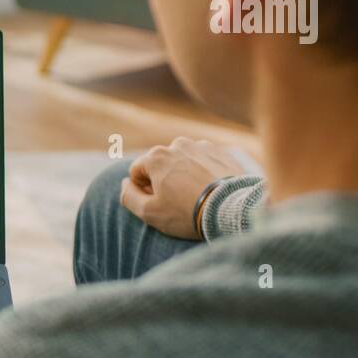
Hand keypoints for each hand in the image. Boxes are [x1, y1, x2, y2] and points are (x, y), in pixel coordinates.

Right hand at [120, 138, 248, 238]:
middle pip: (160, 164)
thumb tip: (125, 183)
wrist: (232, 210)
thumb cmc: (187, 213)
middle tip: (178, 202)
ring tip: (196, 196)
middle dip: (163, 180)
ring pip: (182, 161)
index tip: (159, 203)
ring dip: (183, 174)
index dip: (142, 190)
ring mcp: (201, 146)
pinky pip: (203, 161)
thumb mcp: (149, 212)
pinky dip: (203, 172)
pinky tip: (210, 189)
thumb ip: (128, 196)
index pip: (136, 172)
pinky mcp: (221, 151)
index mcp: (156, 156)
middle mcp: (177, 144)